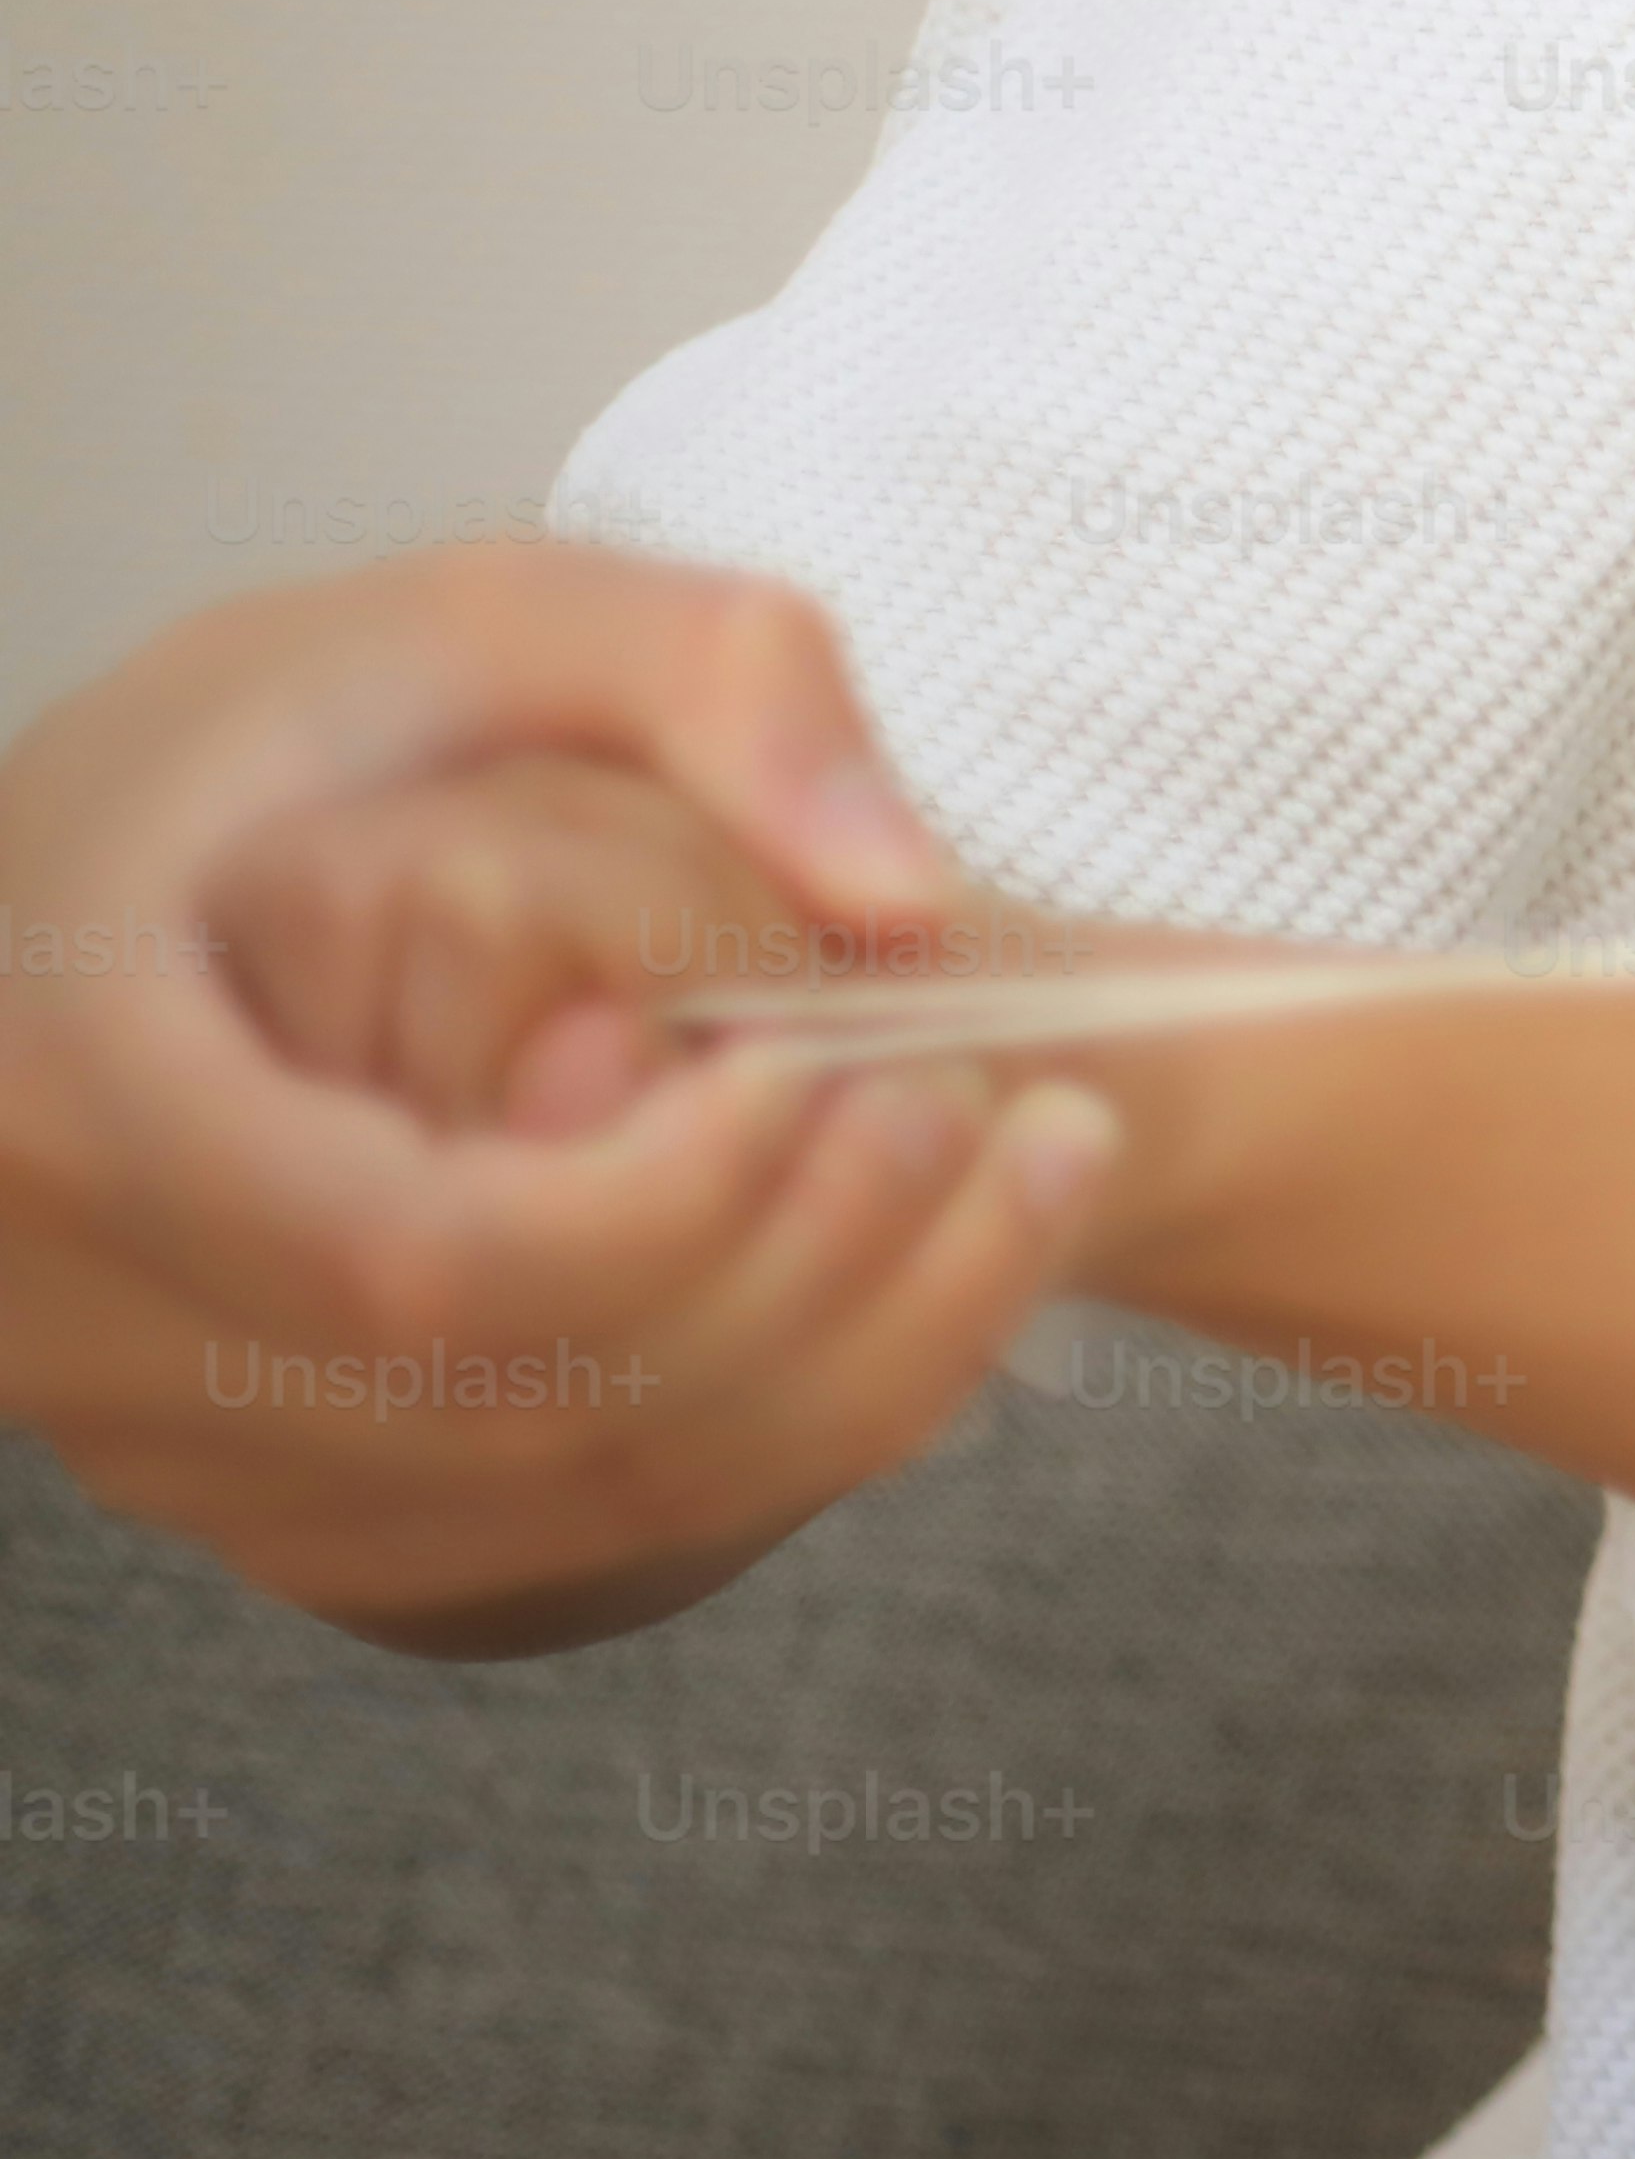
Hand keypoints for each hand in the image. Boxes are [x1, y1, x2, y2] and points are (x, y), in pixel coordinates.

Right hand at [0, 545, 1099, 1643]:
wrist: (100, 895)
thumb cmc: (290, 735)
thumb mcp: (488, 617)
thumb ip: (716, 678)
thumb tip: (901, 897)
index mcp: (93, 1079)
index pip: (409, 1259)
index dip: (660, 1206)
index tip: (816, 1070)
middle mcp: (90, 1306)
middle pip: (514, 1408)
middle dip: (809, 1277)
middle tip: (996, 1113)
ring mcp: (161, 1438)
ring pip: (555, 1505)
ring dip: (840, 1367)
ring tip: (1017, 1173)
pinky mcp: (258, 1499)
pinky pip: (541, 1540)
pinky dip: (766, 1432)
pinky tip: (911, 1276)